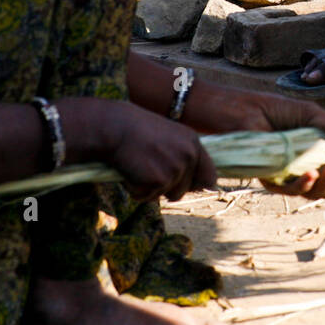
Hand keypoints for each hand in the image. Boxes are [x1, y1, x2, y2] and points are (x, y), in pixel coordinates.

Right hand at [91, 100, 216, 201]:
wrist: (115, 127)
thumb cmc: (137, 130)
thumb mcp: (169, 137)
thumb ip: (183, 155)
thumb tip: (199, 184)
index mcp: (193, 143)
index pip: (209, 175)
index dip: (199, 185)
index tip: (190, 188)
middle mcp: (189, 156)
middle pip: (184, 191)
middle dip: (166, 188)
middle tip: (148, 170)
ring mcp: (175, 169)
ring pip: (165, 195)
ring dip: (150, 189)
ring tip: (138, 167)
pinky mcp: (159, 181)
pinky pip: (146, 197)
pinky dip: (135, 190)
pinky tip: (130, 170)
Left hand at [185, 86, 324, 202]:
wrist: (241, 109)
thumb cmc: (273, 109)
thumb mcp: (309, 113)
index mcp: (315, 156)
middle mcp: (302, 169)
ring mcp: (286, 176)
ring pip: (312, 193)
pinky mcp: (269, 179)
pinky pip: (289, 191)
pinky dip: (303, 184)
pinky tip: (310, 173)